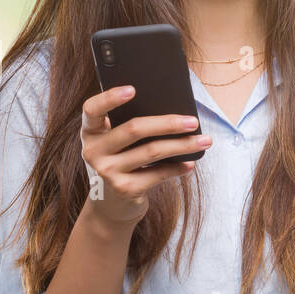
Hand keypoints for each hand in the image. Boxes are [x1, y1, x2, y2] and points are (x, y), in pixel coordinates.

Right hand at [79, 86, 212, 226]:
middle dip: (168, 123)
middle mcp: (93, 151)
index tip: (133, 89)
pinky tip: (190, 163)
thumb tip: (174, 113)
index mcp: (90, 132)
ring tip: (204, 141)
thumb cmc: (120, 161)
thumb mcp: (115, 143)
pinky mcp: (124, 189)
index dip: (110, 98)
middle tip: (193, 121)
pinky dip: (177, 167)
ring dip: (182, 145)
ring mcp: (107, 171)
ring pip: (151, 151)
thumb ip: (129, 126)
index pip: (92, 109)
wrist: (111, 203)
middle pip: (133, 129)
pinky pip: (158, 174)